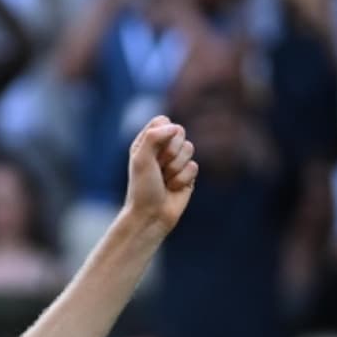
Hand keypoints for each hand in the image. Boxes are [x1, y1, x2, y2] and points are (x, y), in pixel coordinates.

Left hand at [120, 113, 198, 230]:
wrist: (151, 215)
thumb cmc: (142, 188)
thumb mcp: (141, 159)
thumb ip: (154, 136)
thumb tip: (175, 127)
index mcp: (147, 142)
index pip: (163, 121)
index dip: (162, 134)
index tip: (152, 152)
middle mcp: (162, 149)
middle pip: (179, 131)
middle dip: (170, 152)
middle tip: (158, 168)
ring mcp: (177, 161)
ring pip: (189, 148)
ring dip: (176, 167)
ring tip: (165, 180)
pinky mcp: (188, 174)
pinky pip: (194, 166)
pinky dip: (183, 179)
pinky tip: (173, 188)